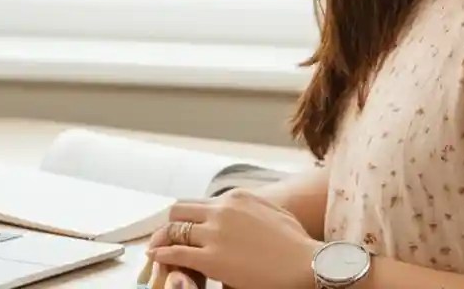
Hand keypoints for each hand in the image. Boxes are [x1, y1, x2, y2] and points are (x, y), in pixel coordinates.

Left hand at [147, 189, 320, 288]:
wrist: (307, 264)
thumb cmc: (298, 245)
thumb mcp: (274, 213)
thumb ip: (253, 208)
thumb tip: (241, 207)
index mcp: (237, 198)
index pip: (200, 202)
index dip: (189, 217)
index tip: (185, 228)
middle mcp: (222, 210)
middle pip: (180, 210)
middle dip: (171, 224)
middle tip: (165, 238)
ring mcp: (216, 233)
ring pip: (175, 229)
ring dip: (164, 240)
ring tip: (156, 249)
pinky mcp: (212, 257)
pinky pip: (176, 252)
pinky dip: (162, 254)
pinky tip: (156, 257)